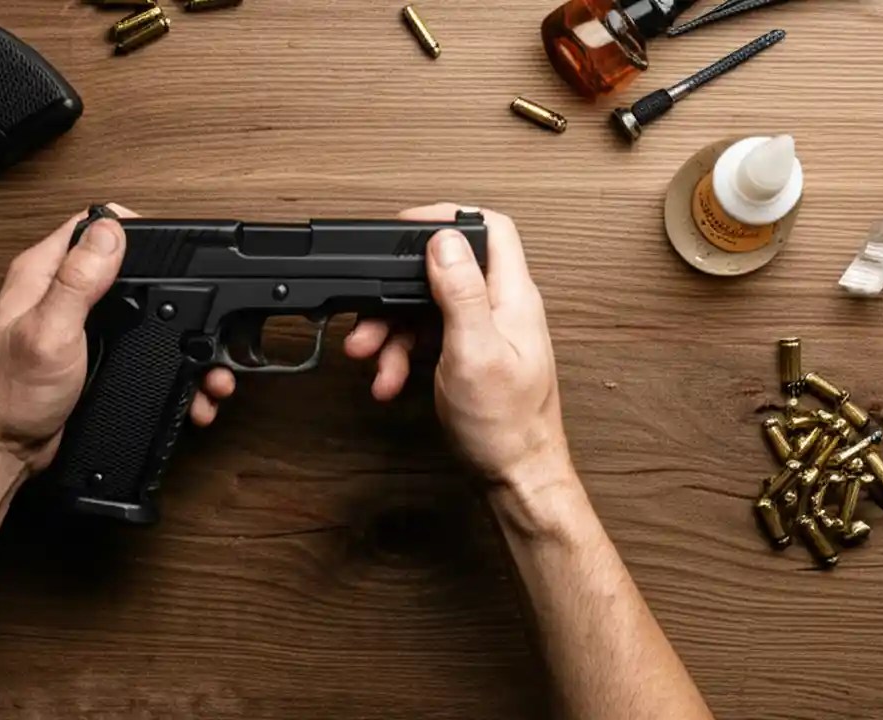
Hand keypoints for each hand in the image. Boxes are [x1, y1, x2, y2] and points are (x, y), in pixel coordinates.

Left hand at [0, 205, 235, 472]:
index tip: (168, 247)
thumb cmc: (12, 394)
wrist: (7, 446)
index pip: (90, 224)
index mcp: (41, 273)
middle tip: (190, 295)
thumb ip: (78, 279)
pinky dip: (160, 346)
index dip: (131, 227)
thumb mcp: (49, 331)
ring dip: (168, 319)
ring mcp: (75, 320)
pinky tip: (176, 365)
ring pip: (134, 300)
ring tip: (194, 341)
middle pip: (121, 260)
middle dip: (163, 277)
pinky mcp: (89, 348)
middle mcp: (58, 291)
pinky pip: (133, 333)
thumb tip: (110, 231)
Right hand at [345, 204, 570, 487]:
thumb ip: (460, 292)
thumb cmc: (507, 426)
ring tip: (370, 359)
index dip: (446, 216)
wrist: (516, 478)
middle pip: (442, 272)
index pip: (488, 228)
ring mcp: (484, 334)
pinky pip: (426, 342)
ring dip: (391, 332)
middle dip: (395, 293)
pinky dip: (401, 357)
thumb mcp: (475, 352)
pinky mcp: (468, 358)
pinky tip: (388, 380)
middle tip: (366, 316)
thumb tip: (445, 239)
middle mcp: (500, 309)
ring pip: (425, 310)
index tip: (404, 226)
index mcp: (512, 297)